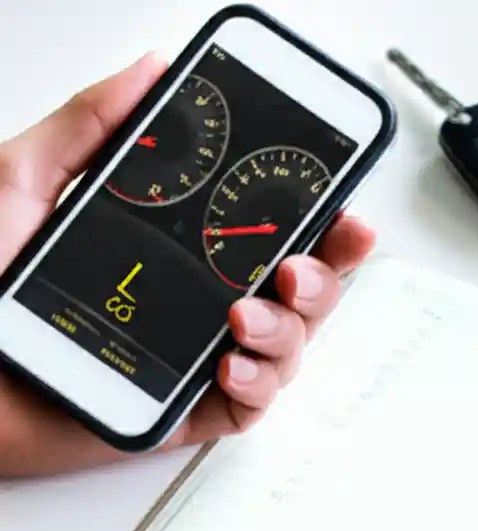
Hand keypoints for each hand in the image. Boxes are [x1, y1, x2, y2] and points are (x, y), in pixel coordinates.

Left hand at [0, 54, 374, 475]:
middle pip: (304, 290)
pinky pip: (250, 407)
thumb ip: (92, 124)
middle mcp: (204, 298)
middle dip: (325, 277)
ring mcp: (199, 355)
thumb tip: (151, 71)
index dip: (325, 222)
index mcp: (185, 245)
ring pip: (289, 346)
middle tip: (296, 266)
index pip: (276, 229)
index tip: (345, 208)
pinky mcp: (183, 411)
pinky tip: (231, 365)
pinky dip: (256, 386)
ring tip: (246, 315)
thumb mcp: (26, 180)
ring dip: (288, 329)